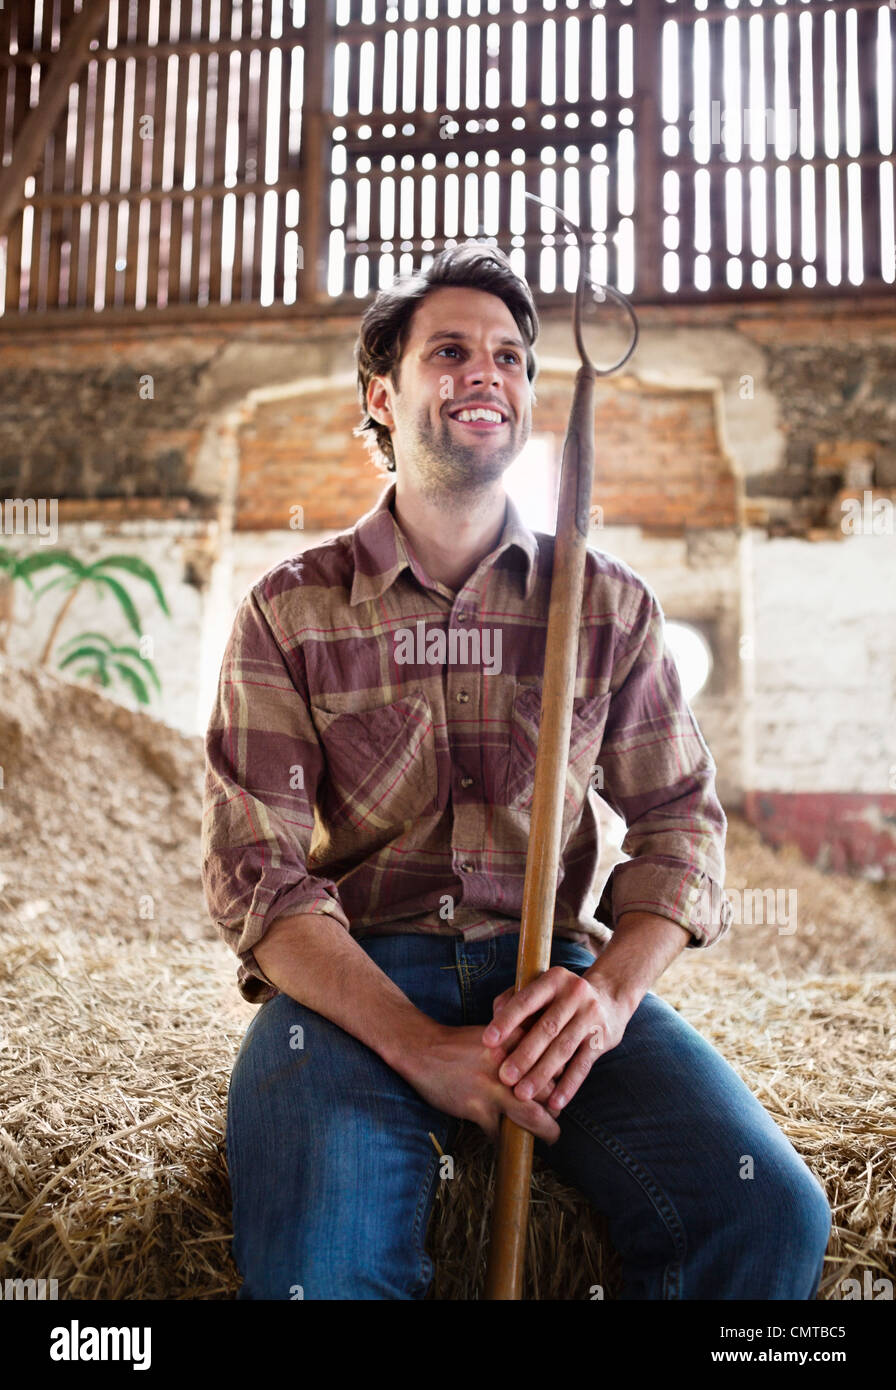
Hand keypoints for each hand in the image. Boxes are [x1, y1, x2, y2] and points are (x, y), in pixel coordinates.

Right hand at [403, 1023, 561, 1145]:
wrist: (422, 1048)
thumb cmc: (458, 1044)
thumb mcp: (493, 1035)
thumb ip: (516, 1046)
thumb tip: (539, 1067)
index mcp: (514, 1042)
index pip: (552, 1062)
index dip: (560, 1079)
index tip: (559, 1089)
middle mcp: (509, 1065)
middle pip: (549, 1091)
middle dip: (556, 1107)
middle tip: (556, 1115)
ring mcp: (494, 1088)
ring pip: (533, 1117)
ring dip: (546, 1131)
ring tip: (550, 1136)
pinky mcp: (477, 1108)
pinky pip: (500, 1133)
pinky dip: (505, 1140)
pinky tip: (506, 1143)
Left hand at [481, 967, 633, 1115]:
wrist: (610, 996)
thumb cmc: (559, 997)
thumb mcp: (541, 989)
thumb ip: (513, 1001)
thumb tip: (494, 1021)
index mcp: (553, 979)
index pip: (526, 1001)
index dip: (506, 1021)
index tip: (488, 1042)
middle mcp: (574, 994)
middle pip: (546, 1029)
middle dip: (523, 1055)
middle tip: (504, 1077)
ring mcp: (591, 1016)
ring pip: (563, 1049)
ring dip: (541, 1074)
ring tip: (522, 1094)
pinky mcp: (603, 1038)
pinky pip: (583, 1065)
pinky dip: (568, 1085)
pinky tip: (554, 1103)